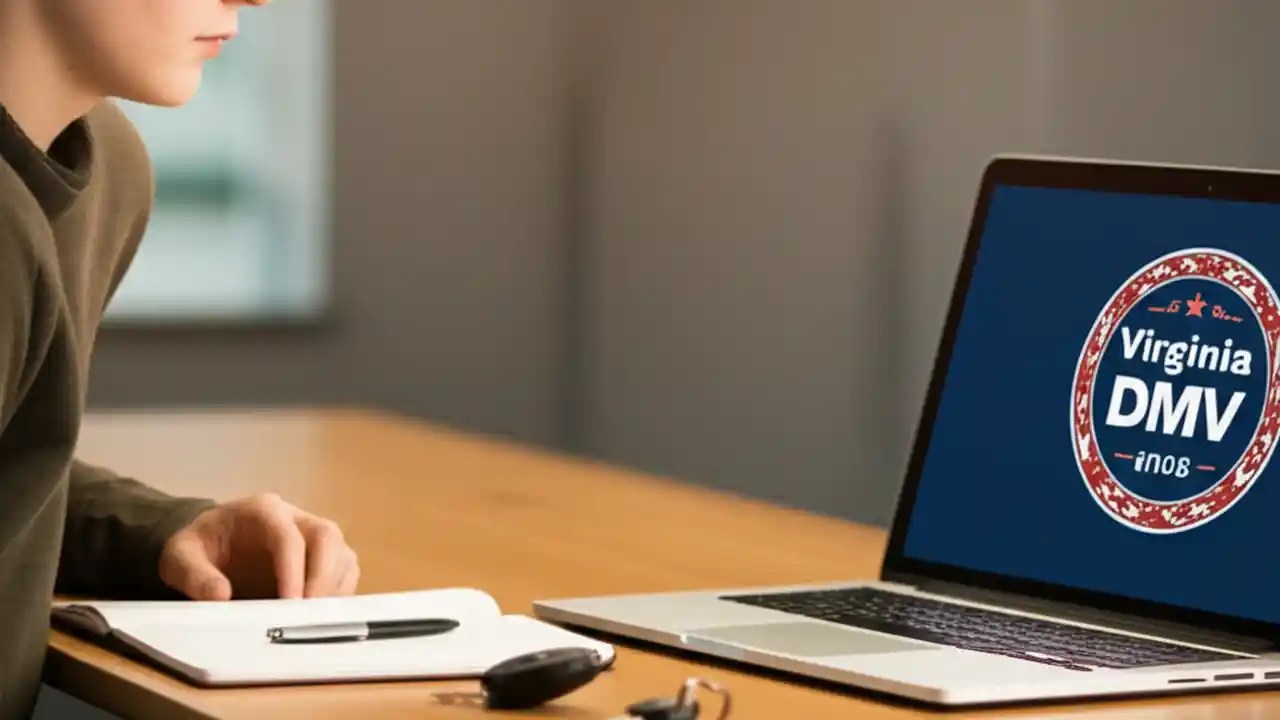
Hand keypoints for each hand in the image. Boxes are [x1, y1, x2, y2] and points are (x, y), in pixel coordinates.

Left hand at [158, 493, 359, 600]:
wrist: (209, 544)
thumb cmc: (199, 547)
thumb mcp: (182, 557)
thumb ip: (196, 575)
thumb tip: (220, 596)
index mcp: (264, 511)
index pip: (288, 536)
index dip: (293, 570)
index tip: (289, 604)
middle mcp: (296, 518)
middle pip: (327, 537)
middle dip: (324, 576)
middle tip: (310, 612)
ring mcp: (313, 535)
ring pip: (341, 552)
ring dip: (335, 586)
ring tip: (317, 619)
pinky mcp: (322, 556)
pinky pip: (344, 570)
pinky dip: (340, 593)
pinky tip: (323, 616)